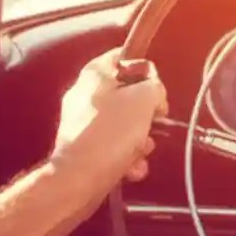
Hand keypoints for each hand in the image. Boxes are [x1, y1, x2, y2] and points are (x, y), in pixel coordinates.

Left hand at [51, 50, 167, 201]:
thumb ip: (154, 87)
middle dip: (146, 113)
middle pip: (127, 94)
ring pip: (123, 124)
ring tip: (141, 152)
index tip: (157, 87)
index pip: (123, 56)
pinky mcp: (83, 149)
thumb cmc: (111, 133)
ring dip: (139, 140)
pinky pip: (113, 146)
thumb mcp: (144, 100)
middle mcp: (84, 95)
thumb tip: (153, 93)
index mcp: (94, 75)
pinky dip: (126, 157)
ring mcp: (82, 124)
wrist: (79, 179)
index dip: (145, 69)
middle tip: (153, 123)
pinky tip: (131, 168)